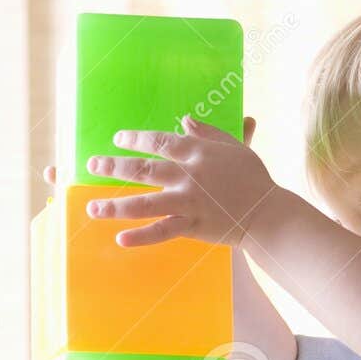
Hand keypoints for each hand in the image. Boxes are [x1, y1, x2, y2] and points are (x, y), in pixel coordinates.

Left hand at [80, 115, 273, 247]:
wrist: (268, 213)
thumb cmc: (253, 178)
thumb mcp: (234, 146)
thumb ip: (208, 132)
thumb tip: (185, 119)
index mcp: (198, 152)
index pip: (159, 141)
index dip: (135, 139)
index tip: (117, 139)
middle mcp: (189, 175)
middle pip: (143, 170)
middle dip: (114, 167)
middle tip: (92, 165)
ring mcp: (189, 202)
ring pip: (145, 204)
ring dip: (116, 206)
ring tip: (92, 207)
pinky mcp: (193, 226)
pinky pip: (162, 231)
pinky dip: (141, 237)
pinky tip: (119, 239)